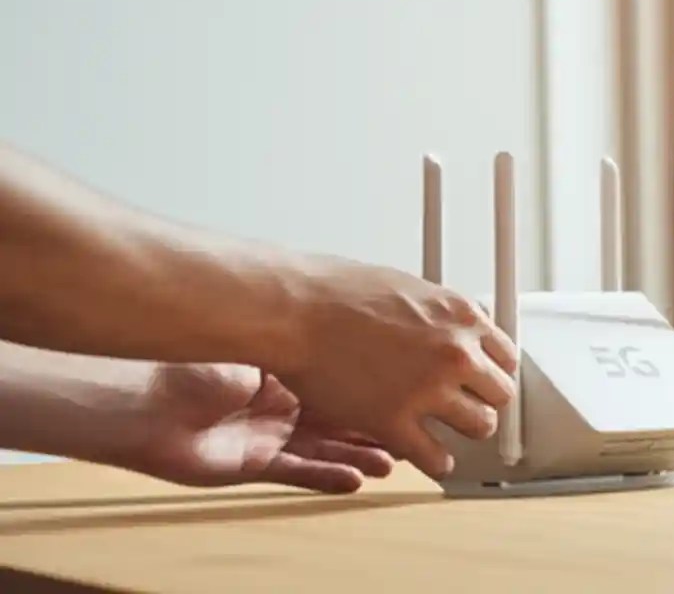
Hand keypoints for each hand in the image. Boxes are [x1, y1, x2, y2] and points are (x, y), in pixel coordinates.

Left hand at [135, 363, 395, 493]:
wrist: (139, 402)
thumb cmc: (187, 365)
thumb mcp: (254, 345)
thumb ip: (294, 345)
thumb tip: (333, 317)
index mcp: (281, 370)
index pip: (337, 378)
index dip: (369, 385)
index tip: (401, 384)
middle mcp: (279, 404)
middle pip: (339, 418)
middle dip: (376, 424)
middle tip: (412, 427)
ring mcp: (268, 436)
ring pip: (327, 450)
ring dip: (360, 455)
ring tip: (393, 459)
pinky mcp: (255, 465)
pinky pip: (300, 474)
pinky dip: (328, 477)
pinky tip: (356, 479)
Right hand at [273, 257, 518, 480]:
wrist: (295, 310)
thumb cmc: (338, 291)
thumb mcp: (410, 287)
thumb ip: (441, 313)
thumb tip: (460, 326)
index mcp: (461, 317)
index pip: (506, 356)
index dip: (493, 371)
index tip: (485, 380)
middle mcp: (455, 354)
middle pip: (500, 394)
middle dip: (484, 400)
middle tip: (469, 405)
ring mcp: (428, 390)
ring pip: (479, 427)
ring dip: (466, 431)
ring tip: (453, 432)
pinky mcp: (395, 422)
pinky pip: (437, 459)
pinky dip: (438, 463)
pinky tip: (434, 459)